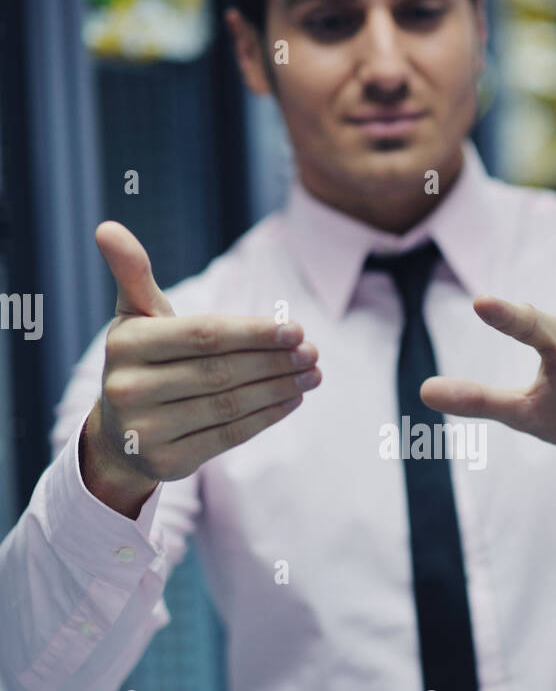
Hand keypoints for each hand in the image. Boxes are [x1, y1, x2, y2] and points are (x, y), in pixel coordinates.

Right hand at [82, 222, 321, 512]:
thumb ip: (133, 274)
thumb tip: (108, 228)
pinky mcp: (168, 463)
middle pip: (220, 372)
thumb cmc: (142, 361)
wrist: (120, 435)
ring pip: (229, 405)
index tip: (296, 328)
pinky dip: (266, 417)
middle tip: (313, 352)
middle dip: (273, 361)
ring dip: (279, 389)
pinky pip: (228, 436)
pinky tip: (292, 399)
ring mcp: (147, 430)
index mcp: (127, 345)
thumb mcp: (135, 317)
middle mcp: (130, 389)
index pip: (203, 336)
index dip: (253, 333)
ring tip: (312, 374)